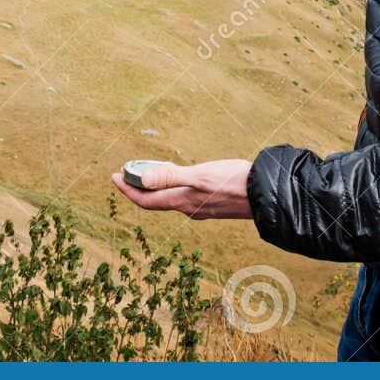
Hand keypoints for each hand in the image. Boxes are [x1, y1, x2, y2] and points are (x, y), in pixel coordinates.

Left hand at [109, 158, 253, 219]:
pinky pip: (183, 196)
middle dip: (137, 188)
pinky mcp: (211, 204)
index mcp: (181, 202)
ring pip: (169, 198)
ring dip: (155, 187)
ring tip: (147, 171)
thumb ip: (170, 177)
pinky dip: (172, 186)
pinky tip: (178, 176)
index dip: (126, 190)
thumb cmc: (233, 183)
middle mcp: (188, 208)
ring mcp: (200, 208)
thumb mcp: (199, 176)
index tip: (113, 177)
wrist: (265, 194)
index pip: (145, 200)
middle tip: (126, 173)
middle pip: (154, 200)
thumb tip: (141, 180)